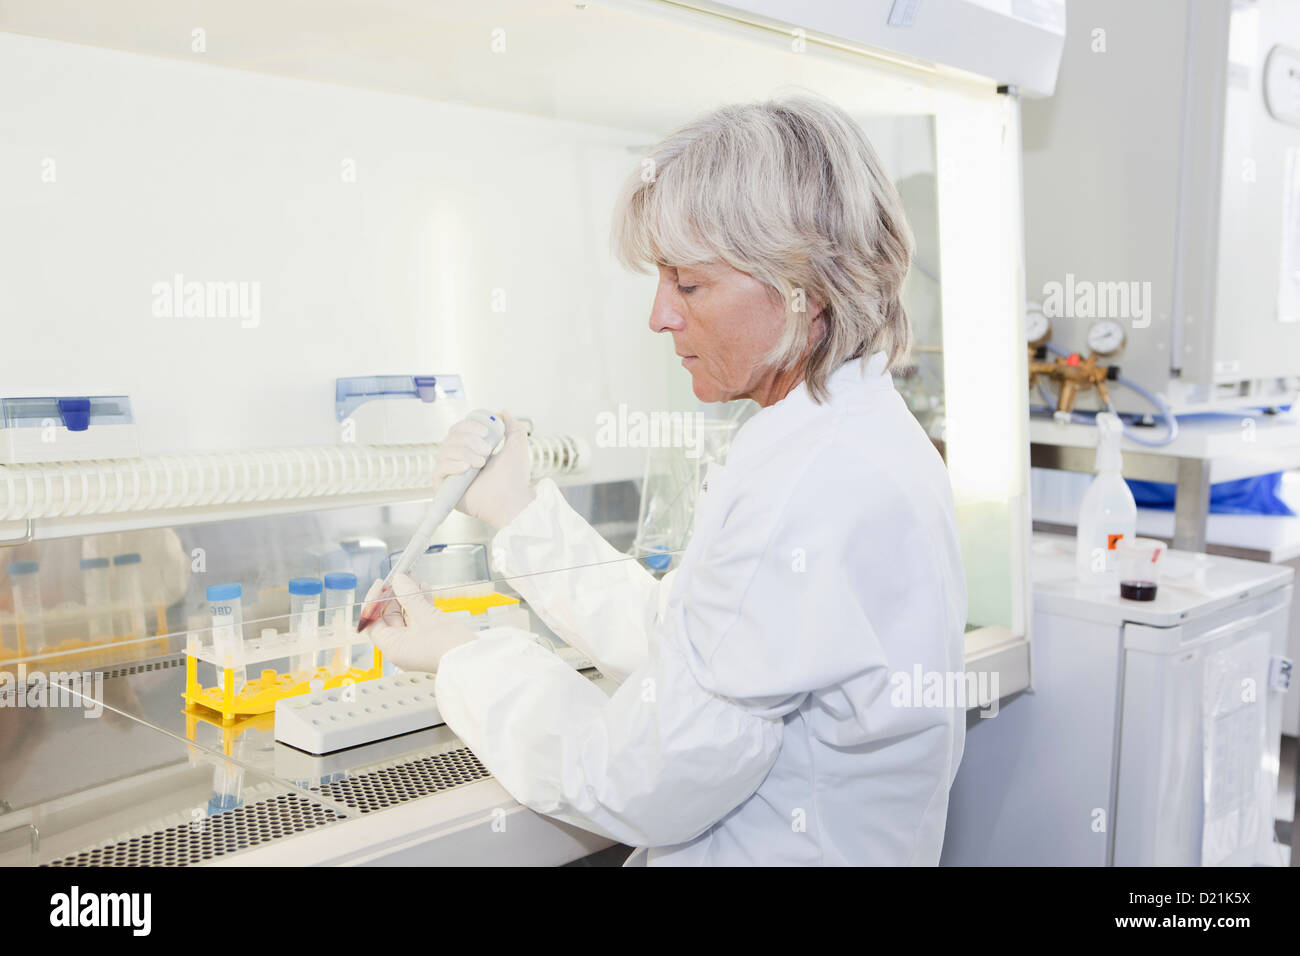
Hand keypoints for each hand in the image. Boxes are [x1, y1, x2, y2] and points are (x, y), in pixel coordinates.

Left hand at [364, 574, 476, 672]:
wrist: (471, 659)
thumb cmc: (447, 647)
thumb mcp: (426, 617)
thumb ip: (410, 597)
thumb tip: (399, 581)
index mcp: (393, 647)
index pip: (374, 622)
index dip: (375, 602)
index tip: (381, 585)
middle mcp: (402, 647)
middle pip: (390, 617)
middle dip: (395, 595)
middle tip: (401, 577)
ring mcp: (416, 643)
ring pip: (407, 616)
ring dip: (409, 597)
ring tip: (414, 578)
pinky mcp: (429, 638)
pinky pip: (420, 619)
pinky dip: (421, 604)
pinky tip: (424, 590)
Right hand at [434, 410, 534, 529]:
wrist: (514, 498)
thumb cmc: (516, 476)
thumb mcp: (517, 443)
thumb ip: (511, 426)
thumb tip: (503, 412)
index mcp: (472, 449)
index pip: (459, 430)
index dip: (469, 426)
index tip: (485, 432)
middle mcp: (459, 460)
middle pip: (450, 438)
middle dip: (468, 441)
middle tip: (487, 451)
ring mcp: (451, 474)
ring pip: (444, 451)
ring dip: (464, 453)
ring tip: (481, 464)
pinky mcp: (445, 488)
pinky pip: (438, 469)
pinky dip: (451, 465)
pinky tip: (465, 468)